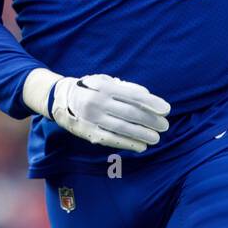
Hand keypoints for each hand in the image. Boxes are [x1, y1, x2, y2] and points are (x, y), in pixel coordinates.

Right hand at [46, 74, 171, 152]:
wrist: (60, 99)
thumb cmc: (90, 88)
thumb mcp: (105, 81)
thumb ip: (126, 87)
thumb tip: (148, 97)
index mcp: (105, 86)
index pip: (134, 96)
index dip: (152, 103)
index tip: (167, 110)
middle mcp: (98, 102)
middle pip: (131, 113)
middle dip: (151, 121)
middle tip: (165, 126)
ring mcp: (93, 118)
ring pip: (123, 128)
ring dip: (143, 134)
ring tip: (156, 138)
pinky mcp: (89, 133)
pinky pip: (112, 139)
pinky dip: (129, 143)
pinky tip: (141, 146)